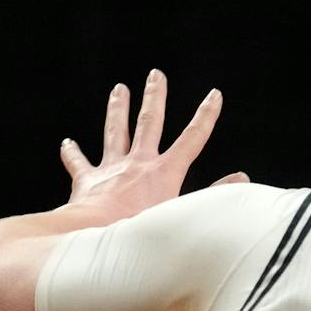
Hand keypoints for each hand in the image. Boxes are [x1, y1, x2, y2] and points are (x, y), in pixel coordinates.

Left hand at [60, 69, 240, 221]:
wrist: (98, 235)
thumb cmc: (142, 230)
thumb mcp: (186, 214)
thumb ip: (214, 194)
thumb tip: (241, 178)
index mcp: (164, 172)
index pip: (192, 139)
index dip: (206, 116)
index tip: (214, 95)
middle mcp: (138, 163)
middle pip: (149, 123)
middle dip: (155, 98)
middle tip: (156, 75)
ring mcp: (111, 169)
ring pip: (115, 132)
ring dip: (118, 110)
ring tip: (119, 89)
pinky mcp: (88, 181)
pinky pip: (78, 163)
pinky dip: (73, 153)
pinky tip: (68, 143)